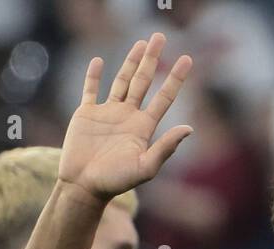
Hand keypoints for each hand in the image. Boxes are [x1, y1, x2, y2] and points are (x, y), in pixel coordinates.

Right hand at [59, 32, 192, 202]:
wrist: (84, 187)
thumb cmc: (115, 182)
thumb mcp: (145, 167)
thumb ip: (166, 148)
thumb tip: (190, 128)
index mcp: (143, 128)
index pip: (164, 98)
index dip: (176, 78)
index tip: (188, 58)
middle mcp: (127, 117)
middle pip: (143, 82)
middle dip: (152, 59)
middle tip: (160, 36)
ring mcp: (107, 114)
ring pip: (122, 81)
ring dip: (131, 62)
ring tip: (141, 43)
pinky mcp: (86, 114)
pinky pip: (90, 90)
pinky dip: (94, 75)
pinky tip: (99, 61)